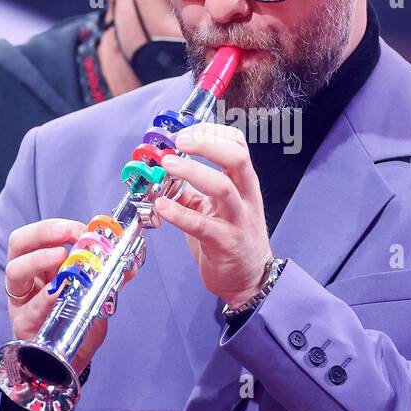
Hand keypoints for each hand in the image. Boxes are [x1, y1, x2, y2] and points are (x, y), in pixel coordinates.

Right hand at [4, 218, 136, 373]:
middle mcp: (27, 281)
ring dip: (38, 259)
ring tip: (61, 256)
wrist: (68, 363)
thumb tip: (131, 264)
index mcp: (41, 268)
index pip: (35, 236)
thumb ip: (108, 280)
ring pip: (14, 271)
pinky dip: (45, 297)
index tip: (80, 228)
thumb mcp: (94, 298)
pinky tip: (59, 291)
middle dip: (42, 232)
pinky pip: (29, 309)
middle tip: (68, 233)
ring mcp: (22, 303)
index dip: (55, 227)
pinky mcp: (25, 327)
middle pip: (18, 245)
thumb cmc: (75, 326)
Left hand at [153, 123, 274, 308]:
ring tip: (167, 165)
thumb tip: (164, 172)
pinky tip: (161, 206)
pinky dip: (179, 213)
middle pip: (237, 158)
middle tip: (180, 141)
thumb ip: (194, 189)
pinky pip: (200, 224)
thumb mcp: (216, 207)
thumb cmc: (232, 239)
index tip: (188, 130)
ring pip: (222, 187)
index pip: (238, 145)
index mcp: (244, 183)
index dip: (213, 132)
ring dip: (192, 172)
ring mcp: (237, 220)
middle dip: (207, 144)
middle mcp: (245, 197)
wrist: (249, 279)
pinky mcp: (224, 243)